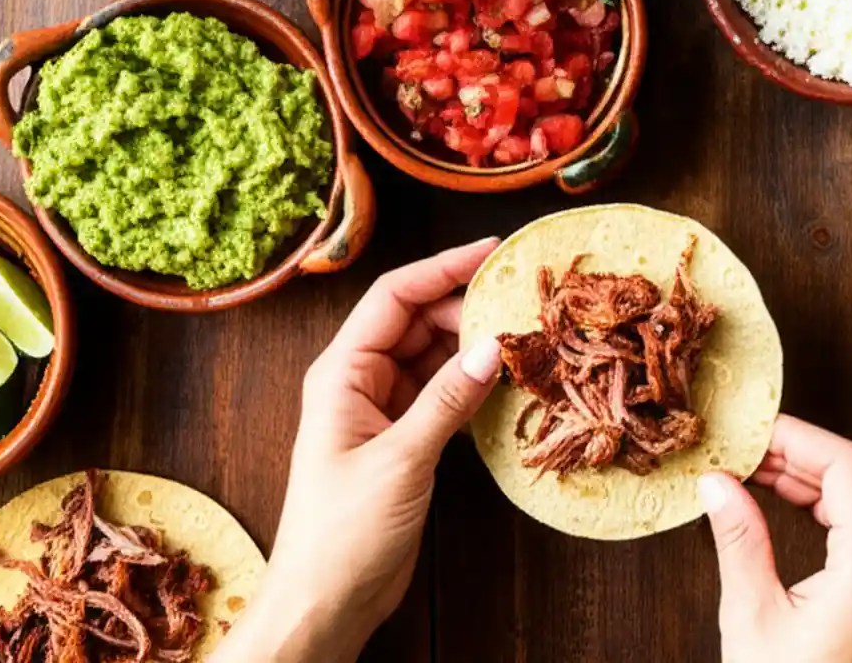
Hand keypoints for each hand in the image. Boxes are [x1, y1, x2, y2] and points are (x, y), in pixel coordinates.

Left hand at [213, 238, 502, 662]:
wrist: (327, 599)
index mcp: (342, 372)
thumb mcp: (400, 460)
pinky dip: (471, 385)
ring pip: (433, 356)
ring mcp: (383, 410)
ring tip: (523, 337)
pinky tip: (505, 380)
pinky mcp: (404, 440)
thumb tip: (493, 346)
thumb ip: (446, 400)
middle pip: (417, 320)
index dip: (442, 268)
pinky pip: (441, 394)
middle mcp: (360, 381)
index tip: (492, 252)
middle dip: (466, 307)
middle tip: (521, 304)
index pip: (394, 297)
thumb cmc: (343, 531)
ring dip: (472, 346)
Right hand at [699, 415, 851, 662]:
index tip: (752, 431)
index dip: (798, 437)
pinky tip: (790, 503)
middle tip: (756, 451)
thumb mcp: (752, 619)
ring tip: (762, 473)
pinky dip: (840, 502)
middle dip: (816, 448)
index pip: (849, 466)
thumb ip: (739, 540)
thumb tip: (717, 482)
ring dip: (827, 473)